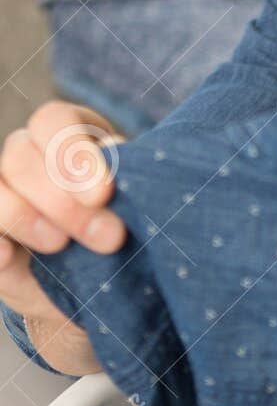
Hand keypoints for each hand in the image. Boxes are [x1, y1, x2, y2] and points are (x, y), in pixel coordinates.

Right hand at [0, 101, 126, 376]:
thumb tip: (114, 157)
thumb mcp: (134, 201)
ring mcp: (3, 194)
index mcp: (66, 135)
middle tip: (108, 236)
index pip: (53, 121)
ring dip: (27, 218)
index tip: (103, 192)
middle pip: (19, 155)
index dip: (72, 151)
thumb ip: (126, 179)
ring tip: (61, 246)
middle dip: (62, 198)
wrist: (105, 284)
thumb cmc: (128, 226)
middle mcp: (26, 157)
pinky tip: (11, 256)